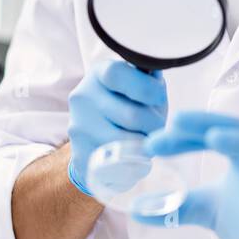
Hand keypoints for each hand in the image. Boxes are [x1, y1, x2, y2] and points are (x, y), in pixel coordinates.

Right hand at [66, 61, 166, 196]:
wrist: (99, 134)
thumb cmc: (129, 103)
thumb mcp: (140, 84)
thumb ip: (150, 81)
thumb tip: (156, 88)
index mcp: (99, 74)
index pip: (117, 74)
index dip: (146, 87)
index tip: (159, 96)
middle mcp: (84, 97)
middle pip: (132, 115)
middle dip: (155, 124)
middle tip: (158, 126)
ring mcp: (79, 127)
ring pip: (128, 143)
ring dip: (146, 144)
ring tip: (145, 139)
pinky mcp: (81, 154)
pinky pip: (120, 163)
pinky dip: (135, 161)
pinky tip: (132, 153)